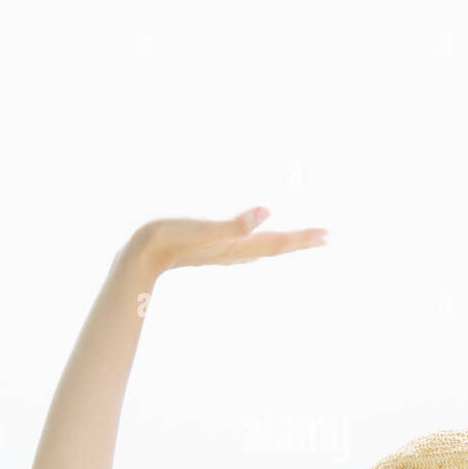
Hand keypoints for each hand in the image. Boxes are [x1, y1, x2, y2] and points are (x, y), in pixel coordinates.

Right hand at [131, 207, 327, 276]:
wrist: (140, 256)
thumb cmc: (170, 238)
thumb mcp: (203, 227)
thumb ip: (235, 223)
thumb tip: (267, 212)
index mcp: (237, 244)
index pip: (278, 241)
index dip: (303, 238)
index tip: (327, 235)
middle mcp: (234, 251)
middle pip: (275, 246)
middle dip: (300, 242)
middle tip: (325, 238)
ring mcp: (222, 253)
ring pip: (261, 249)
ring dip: (282, 245)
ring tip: (299, 242)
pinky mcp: (210, 251)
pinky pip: (243, 251)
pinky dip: (257, 249)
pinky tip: (257, 254)